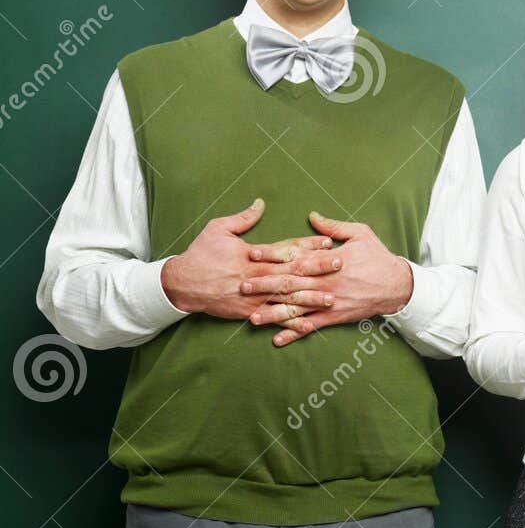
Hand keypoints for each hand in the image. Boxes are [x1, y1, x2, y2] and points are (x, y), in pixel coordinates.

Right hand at [159, 199, 316, 319]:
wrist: (181, 284)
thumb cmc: (200, 254)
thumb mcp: (218, 229)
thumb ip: (242, 218)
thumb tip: (260, 203)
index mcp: (253, 255)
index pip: (286, 248)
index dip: (308, 246)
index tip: (328, 242)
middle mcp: (256, 275)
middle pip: (291, 272)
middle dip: (316, 268)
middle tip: (339, 265)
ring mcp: (253, 295)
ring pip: (287, 298)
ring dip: (310, 298)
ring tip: (331, 298)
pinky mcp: (249, 311)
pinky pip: (273, 318)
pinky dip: (290, 322)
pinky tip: (308, 324)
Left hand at [247, 211, 412, 345]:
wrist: (398, 285)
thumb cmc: (379, 257)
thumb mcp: (360, 234)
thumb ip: (334, 227)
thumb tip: (312, 217)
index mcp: (329, 260)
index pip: (295, 257)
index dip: (273, 255)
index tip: (252, 253)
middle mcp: (326, 282)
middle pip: (290, 283)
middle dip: (265, 284)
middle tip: (242, 285)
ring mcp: (330, 301)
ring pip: (297, 308)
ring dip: (274, 313)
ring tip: (252, 317)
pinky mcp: (335, 316)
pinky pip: (311, 326)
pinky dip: (294, 333)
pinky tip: (277, 339)